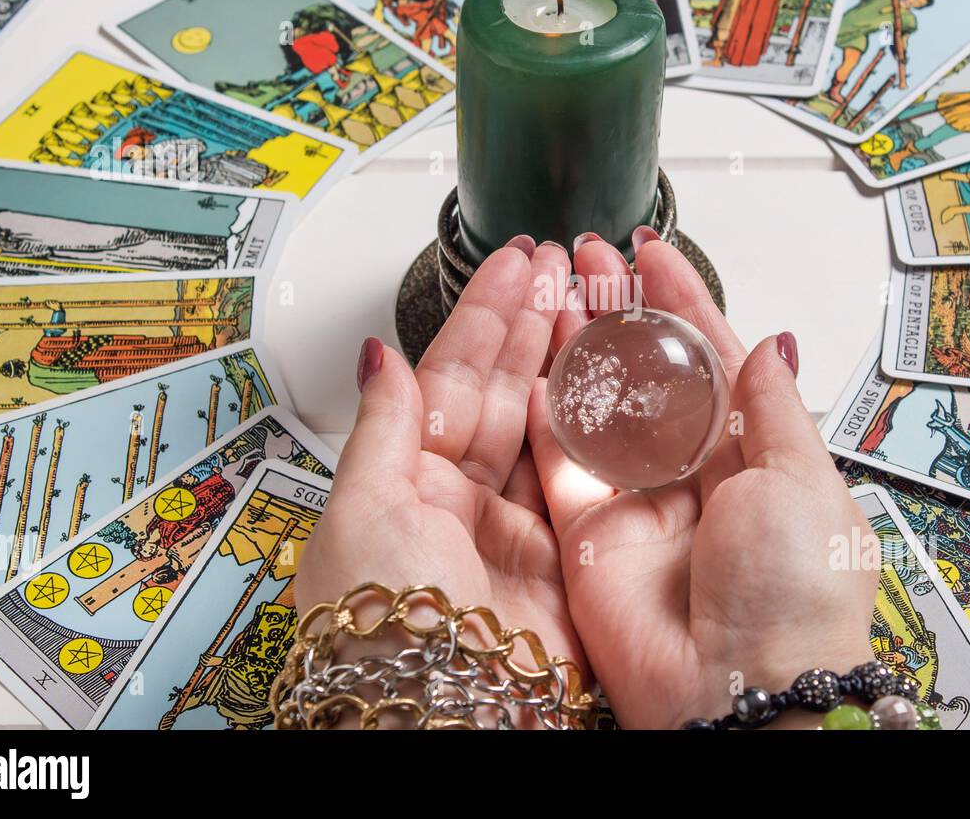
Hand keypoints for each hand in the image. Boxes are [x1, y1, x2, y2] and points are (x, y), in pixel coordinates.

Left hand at [296, 238, 584, 724]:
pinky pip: (586, 477)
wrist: (432, 704)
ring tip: (585, 295)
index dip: (482, 318)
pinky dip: (600, 425)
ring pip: (549, 424)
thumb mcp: (360, 505)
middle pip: (506, 392)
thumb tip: (379, 354)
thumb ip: (382, 422)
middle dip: (530, 323)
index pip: (453, 379)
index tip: (508, 267)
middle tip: (557, 265)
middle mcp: (467, 500)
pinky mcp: (569, 559)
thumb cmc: (376, 617)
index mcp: (410, 480)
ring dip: (566, 359)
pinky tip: (608, 377)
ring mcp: (522, 526)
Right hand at [525, 229, 878, 727]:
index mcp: (755, 457)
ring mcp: (639, 506)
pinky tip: (537, 365)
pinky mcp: (589, 540)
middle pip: (648, 376)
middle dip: (621, 313)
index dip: (683, 303)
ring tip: (559, 287)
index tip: (655, 253)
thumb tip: (773, 342)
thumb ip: (772, 405)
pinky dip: (546, 418)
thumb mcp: (803, 479)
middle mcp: (695, 477)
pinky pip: (560, 468)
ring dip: (581, 347)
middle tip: (592, 256)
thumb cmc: (798, 592)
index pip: (712, 360)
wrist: (745, 691)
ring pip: (600, 410)